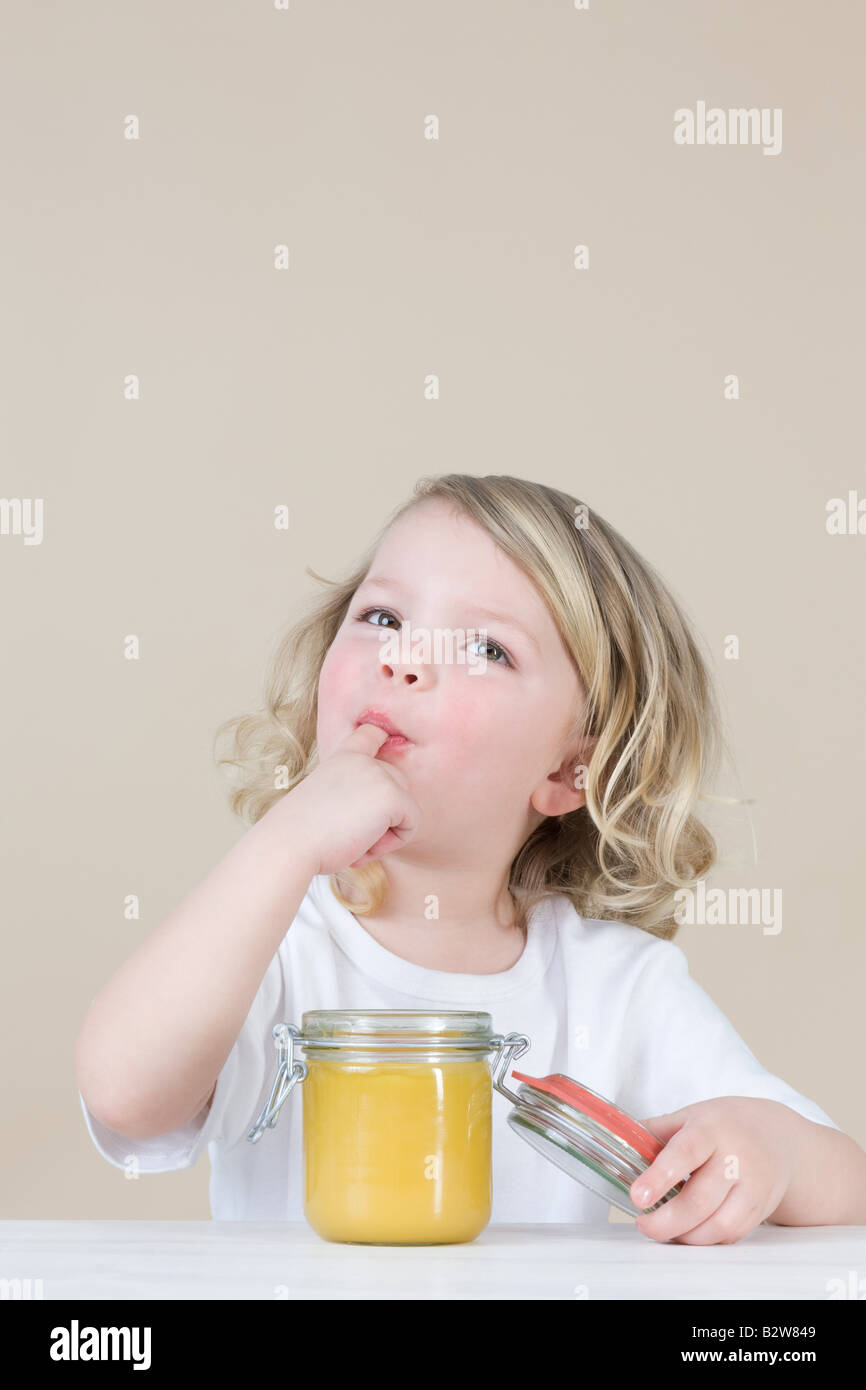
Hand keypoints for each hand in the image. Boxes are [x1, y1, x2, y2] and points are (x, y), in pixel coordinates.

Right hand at [279, 721, 422, 875]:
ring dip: (385, 834)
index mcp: (342, 758)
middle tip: (351, 833)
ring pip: (406, 809)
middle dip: (383, 815)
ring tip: (354, 841)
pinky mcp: (392, 797)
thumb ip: (351, 794)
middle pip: (398, 783)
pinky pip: (411, 825)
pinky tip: (363, 846)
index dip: (382, 737)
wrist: (289, 843)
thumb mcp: (324, 801)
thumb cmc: (300, 834)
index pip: (371, 733)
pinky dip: (391, 844)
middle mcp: (364, 760)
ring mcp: (380, 775)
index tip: (384, 737)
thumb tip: (377, 810)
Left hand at [628, 1097, 799, 1244]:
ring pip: (719, 1225)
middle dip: (666, 1221)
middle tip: (643, 1224)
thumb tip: (616, 1142)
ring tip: (663, 1230)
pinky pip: (732, 1235)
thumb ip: (655, 1130)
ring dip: (685, 1236)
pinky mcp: (761, 1209)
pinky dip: (706, 1240)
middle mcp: (736, 1158)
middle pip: (701, 1200)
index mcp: (712, 1128)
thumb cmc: (726, 1125)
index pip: (685, 1152)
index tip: (636, 1197)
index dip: (659, 1176)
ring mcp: (753, 1186)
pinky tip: (688, 1232)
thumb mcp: (691, 1115)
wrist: (778, 1136)